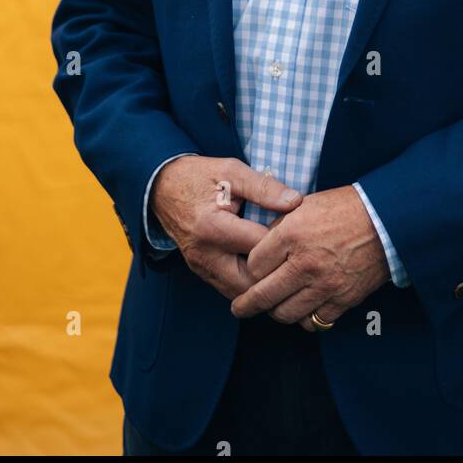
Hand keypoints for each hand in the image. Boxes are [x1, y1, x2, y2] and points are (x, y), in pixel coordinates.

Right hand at [150, 156, 302, 303]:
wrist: (162, 187)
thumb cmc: (199, 176)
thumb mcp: (232, 171)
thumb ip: (264, 187)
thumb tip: (295, 201)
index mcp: (212, 228)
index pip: (260, 247)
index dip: (285, 242)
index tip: (300, 232)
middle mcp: (205, 254)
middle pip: (251, 281)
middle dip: (276, 271)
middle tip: (295, 254)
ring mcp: (201, 267)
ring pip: (241, 292)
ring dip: (263, 281)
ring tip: (283, 262)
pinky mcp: (200, 272)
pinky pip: (230, 288)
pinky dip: (249, 281)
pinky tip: (264, 266)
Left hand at [230, 186, 390, 331]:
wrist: (385, 220)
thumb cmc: (344, 208)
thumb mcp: (304, 206)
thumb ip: (279, 228)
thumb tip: (258, 249)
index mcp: (292, 234)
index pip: (253, 265)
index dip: (248, 270)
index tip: (249, 273)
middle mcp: (305, 263)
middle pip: (263, 296)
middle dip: (246, 305)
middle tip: (240, 308)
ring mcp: (324, 285)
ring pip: (285, 314)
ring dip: (276, 312)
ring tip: (273, 307)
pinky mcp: (342, 299)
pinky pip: (314, 321)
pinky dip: (305, 318)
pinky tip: (303, 308)